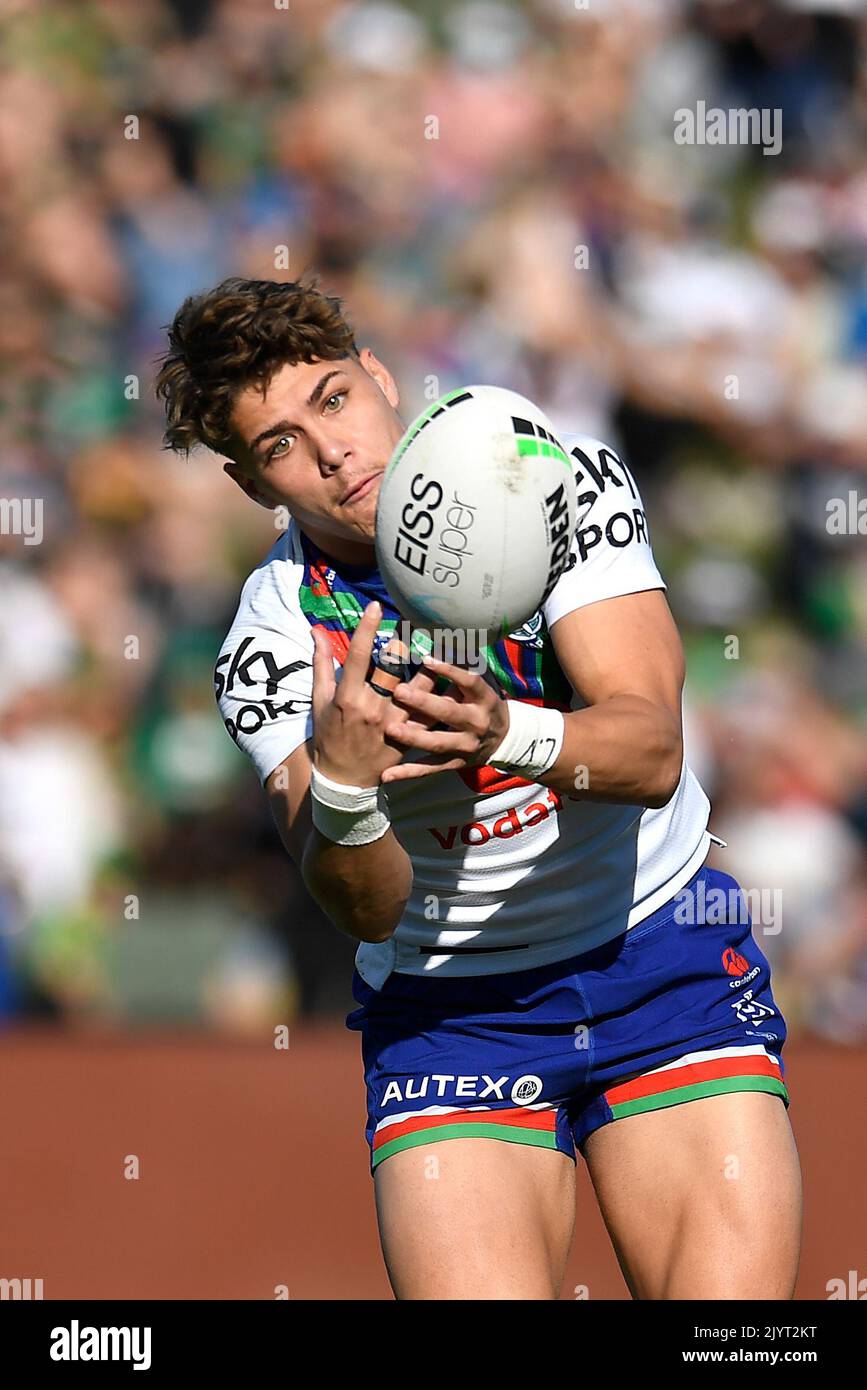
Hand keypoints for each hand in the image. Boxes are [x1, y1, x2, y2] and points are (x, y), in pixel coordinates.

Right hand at [311, 602, 439, 786]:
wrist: (344, 779)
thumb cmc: (329, 735)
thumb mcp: (320, 701)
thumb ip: (322, 664)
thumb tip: (317, 631)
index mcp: (348, 697)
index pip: (358, 655)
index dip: (367, 628)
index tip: (376, 606)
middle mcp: (372, 708)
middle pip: (393, 666)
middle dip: (404, 641)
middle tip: (415, 620)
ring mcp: (394, 723)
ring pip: (419, 686)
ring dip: (431, 663)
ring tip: (442, 641)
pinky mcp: (409, 736)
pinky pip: (431, 712)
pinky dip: (442, 694)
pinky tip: (452, 676)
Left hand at [380, 656, 508, 783]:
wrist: (505, 740)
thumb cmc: (484, 701)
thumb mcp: (483, 681)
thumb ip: (465, 662)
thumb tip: (443, 633)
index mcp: (484, 698)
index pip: (469, 682)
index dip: (451, 670)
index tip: (426, 658)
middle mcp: (477, 723)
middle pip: (450, 713)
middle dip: (424, 703)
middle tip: (399, 691)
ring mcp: (465, 746)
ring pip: (438, 743)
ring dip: (414, 737)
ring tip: (391, 729)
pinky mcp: (455, 763)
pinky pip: (430, 769)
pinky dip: (408, 773)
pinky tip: (386, 775)